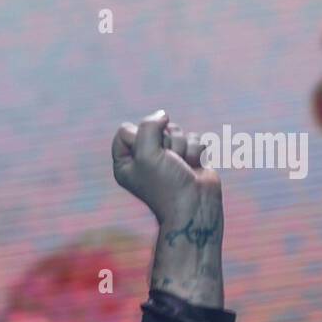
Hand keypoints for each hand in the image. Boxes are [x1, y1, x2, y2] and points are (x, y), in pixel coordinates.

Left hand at [111, 109, 220, 225]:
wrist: (196, 206)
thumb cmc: (166, 185)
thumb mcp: (146, 153)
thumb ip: (148, 126)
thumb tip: (162, 114)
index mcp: (125, 161)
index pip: (126, 130)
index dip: (140, 137)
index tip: (147, 156)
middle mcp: (145, 158)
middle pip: (154, 127)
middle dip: (166, 142)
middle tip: (168, 163)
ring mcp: (168, 157)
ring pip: (176, 130)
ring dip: (182, 147)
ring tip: (182, 166)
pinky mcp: (189, 157)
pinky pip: (194, 138)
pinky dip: (196, 151)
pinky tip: (194, 167)